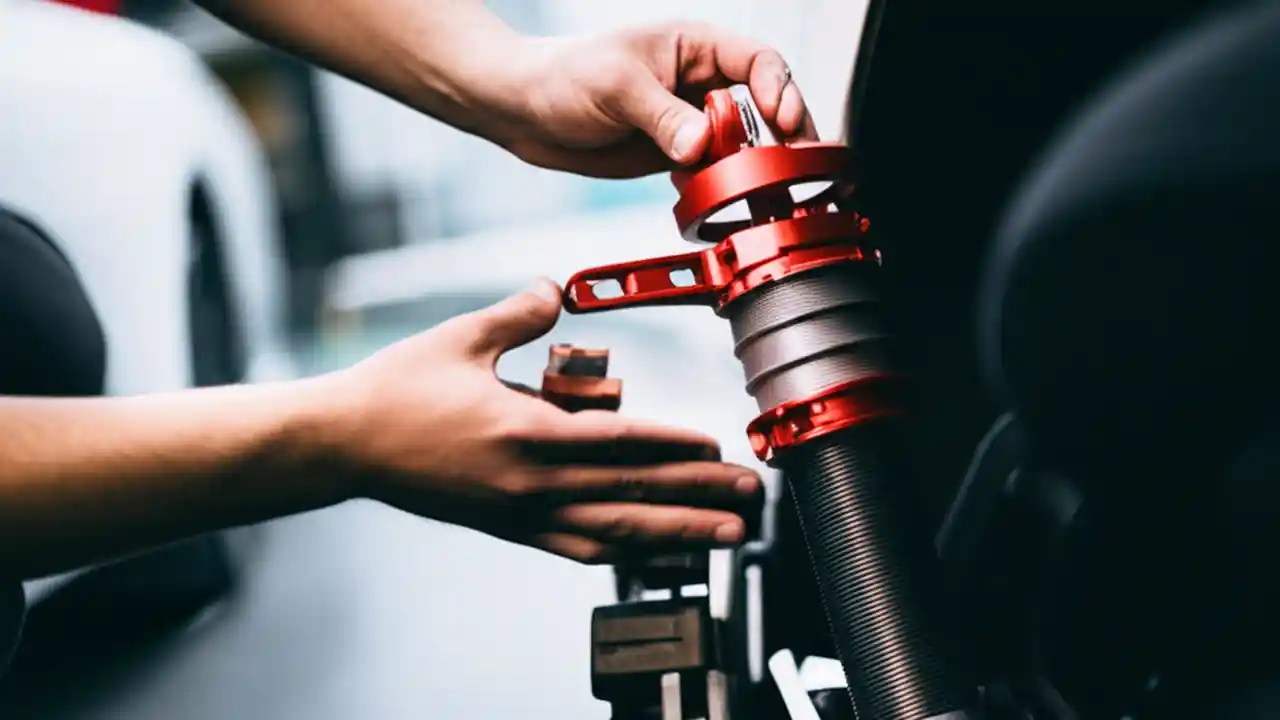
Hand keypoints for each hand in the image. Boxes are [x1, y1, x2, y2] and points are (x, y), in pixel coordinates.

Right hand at [319, 279, 761, 562]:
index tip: (717, 449)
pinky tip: (648, 550)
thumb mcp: (462, 336)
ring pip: (612, 530)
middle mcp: (530, 480)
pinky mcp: (507, 527)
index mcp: (524, 430)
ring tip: (721, 535)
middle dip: (696, 497)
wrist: (346, 444)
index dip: (674, 447)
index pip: (619, 442)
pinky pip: (572, 547)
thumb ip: (519, 313)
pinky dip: (618, 549)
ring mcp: (519, 512)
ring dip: (674, 533)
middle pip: (630, 492)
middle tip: (747, 501)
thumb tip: (557, 288)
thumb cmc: (398, 390)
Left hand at [489, 23, 818, 177]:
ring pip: (742, 146)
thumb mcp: (617, 87)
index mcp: (695, 48)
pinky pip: (712, 175)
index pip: (757, 62)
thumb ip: (664, 117)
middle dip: (785, 135)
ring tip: (764, 191)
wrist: (525, 110)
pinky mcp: (676, 157)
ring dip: (754, 169)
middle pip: (764, 107)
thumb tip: (702, 145)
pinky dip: (721, 190)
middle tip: (798, 164)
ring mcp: (691, 123)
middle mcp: (701, 85)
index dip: (778, 89)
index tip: (781, 119)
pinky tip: (719, 202)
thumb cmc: (564, 76)